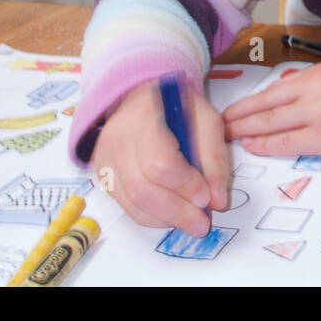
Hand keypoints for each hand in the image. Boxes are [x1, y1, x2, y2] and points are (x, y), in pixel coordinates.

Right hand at [92, 79, 229, 237]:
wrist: (144, 98)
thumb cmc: (178, 108)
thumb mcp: (207, 121)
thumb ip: (215, 160)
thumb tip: (217, 201)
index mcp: (145, 117)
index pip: (159, 161)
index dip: (184, 185)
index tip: (205, 197)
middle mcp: (117, 138)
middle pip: (142, 188)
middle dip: (176, 212)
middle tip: (201, 223)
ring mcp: (105, 157)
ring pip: (132, 202)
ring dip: (165, 218)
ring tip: (190, 220)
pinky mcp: (103, 173)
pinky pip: (126, 205)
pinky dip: (151, 216)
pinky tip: (171, 214)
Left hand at [222, 62, 320, 157]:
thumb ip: (315, 85)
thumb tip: (291, 94)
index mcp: (315, 75)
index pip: (271, 90)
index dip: (248, 102)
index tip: (232, 110)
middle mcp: (309, 91)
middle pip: (262, 106)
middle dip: (236, 117)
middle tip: (216, 126)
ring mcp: (315, 115)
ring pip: (268, 124)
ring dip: (243, 131)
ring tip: (224, 138)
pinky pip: (286, 142)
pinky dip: (265, 144)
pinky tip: (251, 146)